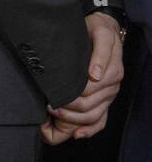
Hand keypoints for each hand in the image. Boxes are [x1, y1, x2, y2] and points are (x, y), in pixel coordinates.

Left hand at [42, 12, 123, 141]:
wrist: (104, 28)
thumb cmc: (98, 31)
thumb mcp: (101, 35)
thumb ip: (100, 54)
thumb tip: (94, 75)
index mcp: (112, 72)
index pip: (89, 92)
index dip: (71, 96)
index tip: (52, 96)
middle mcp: (111, 86)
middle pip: (89, 107)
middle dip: (68, 109)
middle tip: (48, 105)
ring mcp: (108, 95)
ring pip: (94, 116)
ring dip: (73, 120)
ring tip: (54, 114)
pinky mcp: (104, 99)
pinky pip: (101, 120)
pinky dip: (90, 129)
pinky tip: (76, 134)